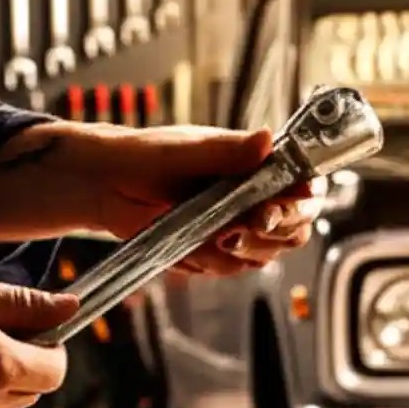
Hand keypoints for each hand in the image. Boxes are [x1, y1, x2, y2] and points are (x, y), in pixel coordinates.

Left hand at [86, 125, 320, 274]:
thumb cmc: (143, 156)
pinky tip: (190, 245)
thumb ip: (228, 150)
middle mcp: (252, 197)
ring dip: (239, 251)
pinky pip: (227, 268)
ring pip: (263, 255)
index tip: (275, 210)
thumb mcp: (186, 149)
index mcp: (255, 166)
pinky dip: (209, 261)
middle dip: (270, 233)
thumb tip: (267, 139)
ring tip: (212, 236)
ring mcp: (234, 227)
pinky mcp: (212, 251)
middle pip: (293, 230)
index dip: (300, 204)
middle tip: (241, 226)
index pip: (303, 188)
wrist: (105, 184)